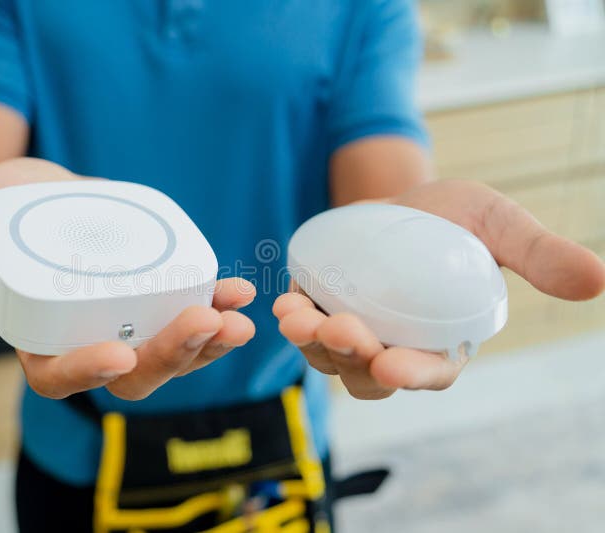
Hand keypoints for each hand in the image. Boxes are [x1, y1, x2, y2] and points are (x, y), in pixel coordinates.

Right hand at [0, 157, 255, 399]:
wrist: (36, 193)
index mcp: (37, 338)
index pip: (56, 375)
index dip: (86, 372)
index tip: (120, 354)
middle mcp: (86, 340)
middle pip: (131, 373)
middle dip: (171, 356)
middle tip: (204, 323)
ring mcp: (125, 322)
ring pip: (170, 353)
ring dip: (208, 342)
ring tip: (238, 318)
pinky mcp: (151, 297)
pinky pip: (188, 312)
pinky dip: (217, 306)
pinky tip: (240, 291)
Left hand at [274, 180, 604, 398]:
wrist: (405, 196)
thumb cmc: (456, 216)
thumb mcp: (498, 225)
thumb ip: (538, 255)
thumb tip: (598, 280)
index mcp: (442, 341)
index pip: (431, 371)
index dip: (413, 375)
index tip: (391, 366)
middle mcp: (395, 346)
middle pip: (370, 372)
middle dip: (352, 359)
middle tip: (339, 332)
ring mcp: (355, 331)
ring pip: (331, 356)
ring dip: (312, 343)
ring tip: (297, 317)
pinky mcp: (324, 310)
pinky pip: (306, 325)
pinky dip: (294, 318)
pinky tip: (285, 301)